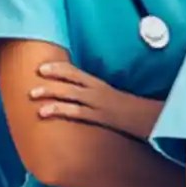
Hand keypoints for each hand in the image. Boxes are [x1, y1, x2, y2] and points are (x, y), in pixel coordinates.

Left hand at [29, 62, 159, 139]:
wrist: (153, 120)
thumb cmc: (132, 113)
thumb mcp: (113, 102)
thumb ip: (97, 100)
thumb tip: (79, 101)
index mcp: (100, 85)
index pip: (76, 72)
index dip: (59, 67)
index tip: (42, 66)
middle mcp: (98, 91)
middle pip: (71, 79)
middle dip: (51, 76)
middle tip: (34, 75)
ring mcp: (98, 104)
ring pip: (70, 94)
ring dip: (49, 92)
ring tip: (32, 94)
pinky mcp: (100, 116)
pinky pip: (75, 112)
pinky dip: (58, 110)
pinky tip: (43, 113)